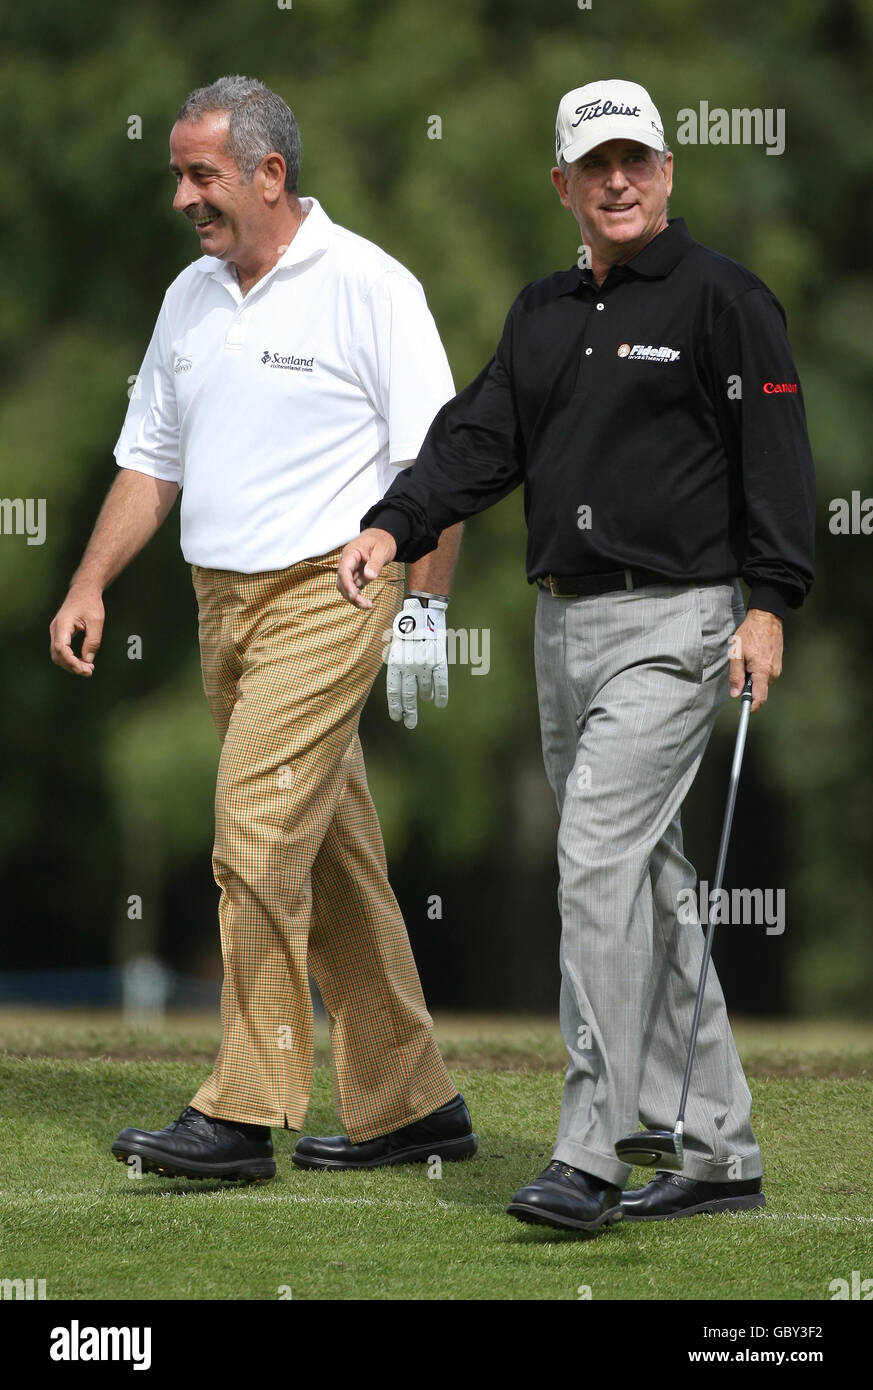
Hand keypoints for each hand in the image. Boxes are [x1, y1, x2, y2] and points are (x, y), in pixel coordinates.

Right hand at [49, 585, 104, 675]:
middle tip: (89, 671)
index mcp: (63, 624)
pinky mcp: (59, 634)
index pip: (61, 648)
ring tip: (88, 669)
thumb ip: (92, 641)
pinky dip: (70, 659)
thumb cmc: (90, 603)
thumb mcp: (96, 621)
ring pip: (58, 655)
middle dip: (72, 666)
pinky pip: (61, 650)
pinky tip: (83, 662)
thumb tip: (88, 660)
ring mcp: (55, 632)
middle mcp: (55, 629)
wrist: (84, 590)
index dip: (71, 662)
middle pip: (57, 655)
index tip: (85, 669)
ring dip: (71, 664)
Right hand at [338, 528, 397, 608]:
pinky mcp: (355, 575)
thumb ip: (375, 563)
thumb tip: (369, 577)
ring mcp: (350, 569)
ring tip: (368, 605)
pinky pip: (352, 588)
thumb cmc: (381, 541)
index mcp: (351, 553)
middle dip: (351, 595)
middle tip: (366, 605)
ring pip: (346, 587)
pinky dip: (357, 596)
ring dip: (354, 598)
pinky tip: (366, 602)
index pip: (344, 570)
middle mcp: (347, 562)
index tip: (354, 595)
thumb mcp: (382, 550)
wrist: (382, 537)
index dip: (347, 584)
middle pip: (342, 581)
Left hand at [386, 598, 447, 728]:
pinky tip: (440, 703)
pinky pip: (441, 682)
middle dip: (409, 712)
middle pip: (408, 695)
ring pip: (424, 689)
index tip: (397, 717)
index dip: (396, 706)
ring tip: (425, 698)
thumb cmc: (406, 628)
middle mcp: (408, 666)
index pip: (394, 690)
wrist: (423, 611)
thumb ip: (396, 665)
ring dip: (424, 696)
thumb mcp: (394, 646)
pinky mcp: (438, 660)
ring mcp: (424, 664)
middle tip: (410, 724)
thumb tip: (400, 686)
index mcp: (394, 662)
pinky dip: (441, 695)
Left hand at [729, 608, 782, 712]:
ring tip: (746, 658)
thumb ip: (735, 675)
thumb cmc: (750, 633)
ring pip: (762, 682)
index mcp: (763, 671)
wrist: (766, 618)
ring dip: (752, 676)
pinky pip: (766, 674)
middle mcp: (773, 672)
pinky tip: (753, 657)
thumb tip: (735, 693)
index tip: (743, 711)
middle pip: (760, 690)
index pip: (760, 697)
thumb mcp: (736, 654)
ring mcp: (777, 668)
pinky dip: (757, 671)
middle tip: (740, 668)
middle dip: (748, 686)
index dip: (751, 707)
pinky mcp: (778, 664)